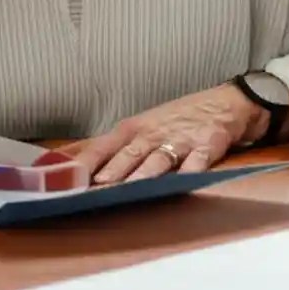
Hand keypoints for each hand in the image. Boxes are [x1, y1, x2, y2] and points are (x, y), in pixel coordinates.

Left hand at [59, 84, 267, 183]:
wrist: (226, 101)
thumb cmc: (175, 118)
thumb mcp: (137, 126)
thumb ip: (103, 146)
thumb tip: (62, 160)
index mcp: (132, 129)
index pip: (101, 146)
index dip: (83, 162)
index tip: (64, 178)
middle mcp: (153, 133)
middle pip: (128, 154)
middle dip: (111, 170)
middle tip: (94, 187)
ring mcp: (180, 139)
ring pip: (158, 159)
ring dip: (144, 173)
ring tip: (130, 188)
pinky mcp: (207, 144)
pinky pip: (198, 160)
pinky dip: (191, 171)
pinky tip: (184, 181)